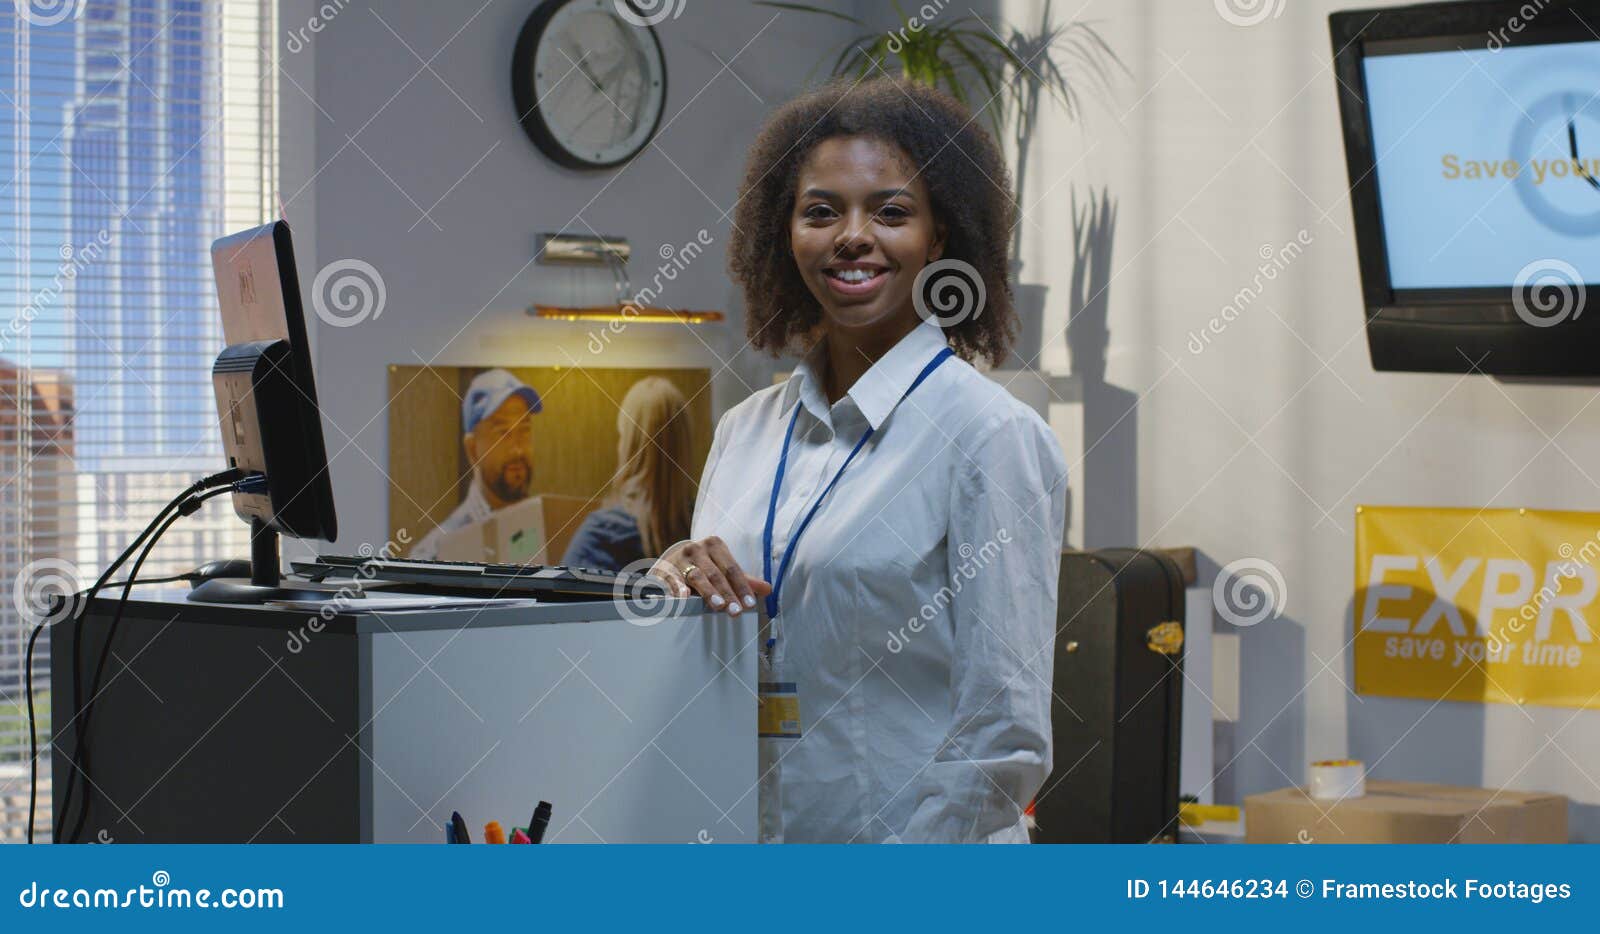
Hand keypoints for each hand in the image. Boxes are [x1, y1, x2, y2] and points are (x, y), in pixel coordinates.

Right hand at [650, 536, 770, 616]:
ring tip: (719, 606)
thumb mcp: (722, 569)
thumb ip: (743, 580)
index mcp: (715, 545)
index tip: (749, 604)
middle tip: (736, 611)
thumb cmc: (701, 566)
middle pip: (716, 574)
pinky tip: (685, 597)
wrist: (669, 562)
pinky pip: (673, 580)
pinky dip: (679, 588)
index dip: (742, 586)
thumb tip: (768, 589)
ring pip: (697, 576)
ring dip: (709, 592)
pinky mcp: (665, 570)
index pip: (732, 568)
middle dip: (728, 594)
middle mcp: (697, 549)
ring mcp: (681, 558)